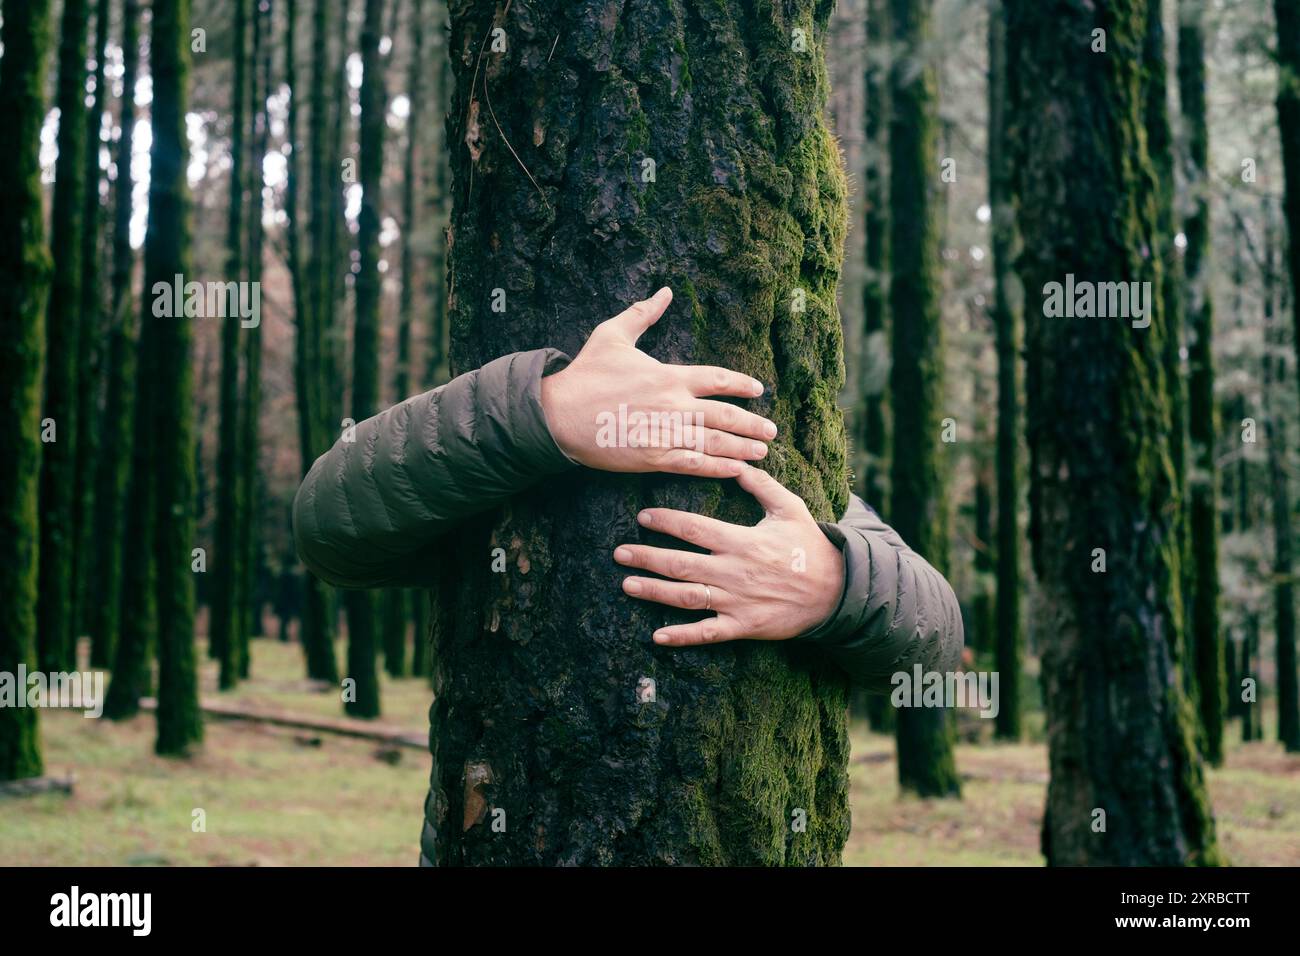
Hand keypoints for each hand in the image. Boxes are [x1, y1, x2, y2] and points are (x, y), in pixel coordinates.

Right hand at [540, 288, 777, 477]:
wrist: (558, 414)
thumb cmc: (584, 374)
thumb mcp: (611, 335)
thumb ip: (642, 314)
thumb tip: (663, 292)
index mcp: (669, 376)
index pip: (717, 379)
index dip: (742, 384)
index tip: (758, 390)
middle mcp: (674, 405)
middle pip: (726, 415)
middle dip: (753, 424)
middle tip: (771, 431)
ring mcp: (666, 433)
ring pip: (716, 443)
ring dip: (743, 448)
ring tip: (762, 452)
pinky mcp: (654, 458)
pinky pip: (695, 464)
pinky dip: (719, 468)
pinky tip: (736, 471)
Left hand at [614, 464, 844, 644]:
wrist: (837, 590)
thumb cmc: (811, 546)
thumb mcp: (790, 508)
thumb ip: (761, 485)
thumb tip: (735, 463)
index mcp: (741, 541)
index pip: (693, 529)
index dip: (665, 521)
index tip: (642, 517)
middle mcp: (733, 572)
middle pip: (680, 563)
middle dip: (646, 556)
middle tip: (618, 552)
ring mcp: (736, 602)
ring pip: (686, 597)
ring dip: (654, 591)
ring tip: (627, 584)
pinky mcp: (743, 627)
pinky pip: (707, 633)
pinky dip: (682, 636)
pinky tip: (657, 637)